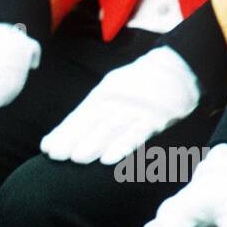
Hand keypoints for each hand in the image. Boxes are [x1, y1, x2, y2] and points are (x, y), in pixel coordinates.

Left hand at [40, 46, 199, 164]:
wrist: (179, 67)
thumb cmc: (137, 86)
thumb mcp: (110, 92)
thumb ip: (87, 115)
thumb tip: (57, 138)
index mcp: (103, 94)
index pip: (80, 116)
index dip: (63, 132)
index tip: (47, 148)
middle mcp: (116, 101)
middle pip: (92, 123)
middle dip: (73, 139)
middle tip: (57, 155)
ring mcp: (136, 109)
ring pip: (111, 128)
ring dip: (94, 144)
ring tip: (77, 158)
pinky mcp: (156, 118)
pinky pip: (138, 133)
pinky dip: (123, 146)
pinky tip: (109, 158)